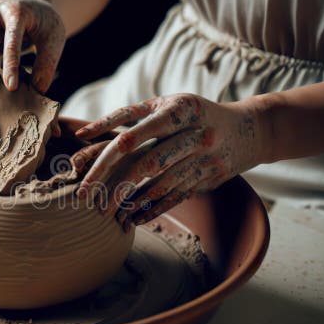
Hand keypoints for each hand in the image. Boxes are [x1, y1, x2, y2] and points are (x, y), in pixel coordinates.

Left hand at [72, 94, 261, 229]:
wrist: (248, 128)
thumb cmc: (192, 113)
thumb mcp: (166, 104)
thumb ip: (128, 116)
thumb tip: (83, 133)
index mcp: (175, 110)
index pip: (130, 135)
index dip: (101, 153)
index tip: (75, 168)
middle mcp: (191, 134)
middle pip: (144, 164)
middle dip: (112, 184)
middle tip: (86, 199)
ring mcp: (203, 158)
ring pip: (160, 185)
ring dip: (131, 201)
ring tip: (107, 214)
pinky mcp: (209, 177)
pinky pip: (177, 197)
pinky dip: (153, 209)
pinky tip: (133, 219)